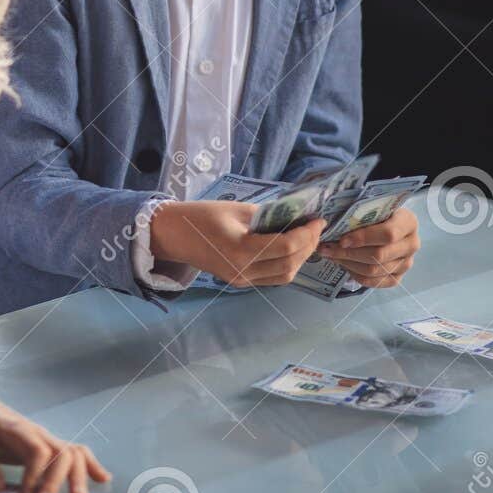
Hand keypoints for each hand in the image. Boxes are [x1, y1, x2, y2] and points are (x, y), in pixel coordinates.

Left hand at [0, 394, 110, 492]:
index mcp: (18, 430)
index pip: (38, 451)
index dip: (36, 475)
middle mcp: (37, 434)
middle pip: (61, 453)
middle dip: (58, 481)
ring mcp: (45, 440)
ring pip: (72, 453)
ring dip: (78, 476)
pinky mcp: (46, 447)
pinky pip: (74, 453)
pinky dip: (90, 465)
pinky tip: (102, 479)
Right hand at [149, 200, 325, 286]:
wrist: (174, 236)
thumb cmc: (202, 216)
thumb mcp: (237, 209)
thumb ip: (268, 216)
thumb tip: (296, 216)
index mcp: (241, 249)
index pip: (286, 246)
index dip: (307, 234)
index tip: (318, 219)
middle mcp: (243, 271)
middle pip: (289, 264)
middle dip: (309, 246)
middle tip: (316, 227)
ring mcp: (241, 280)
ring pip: (284, 276)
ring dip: (301, 258)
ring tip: (307, 238)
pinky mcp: (240, 282)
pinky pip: (272, 278)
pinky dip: (287, 265)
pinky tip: (292, 249)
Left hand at [318, 206, 419, 287]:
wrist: (387, 225)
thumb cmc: (376, 213)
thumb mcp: (372, 206)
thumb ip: (359, 213)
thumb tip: (328, 222)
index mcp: (408, 222)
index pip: (388, 234)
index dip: (363, 238)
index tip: (342, 240)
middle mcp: (412, 244)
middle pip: (379, 255)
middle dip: (349, 253)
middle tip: (327, 249)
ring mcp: (406, 263)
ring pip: (375, 270)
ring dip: (349, 264)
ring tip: (331, 255)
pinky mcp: (398, 277)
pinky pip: (375, 282)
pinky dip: (356, 276)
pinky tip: (345, 265)